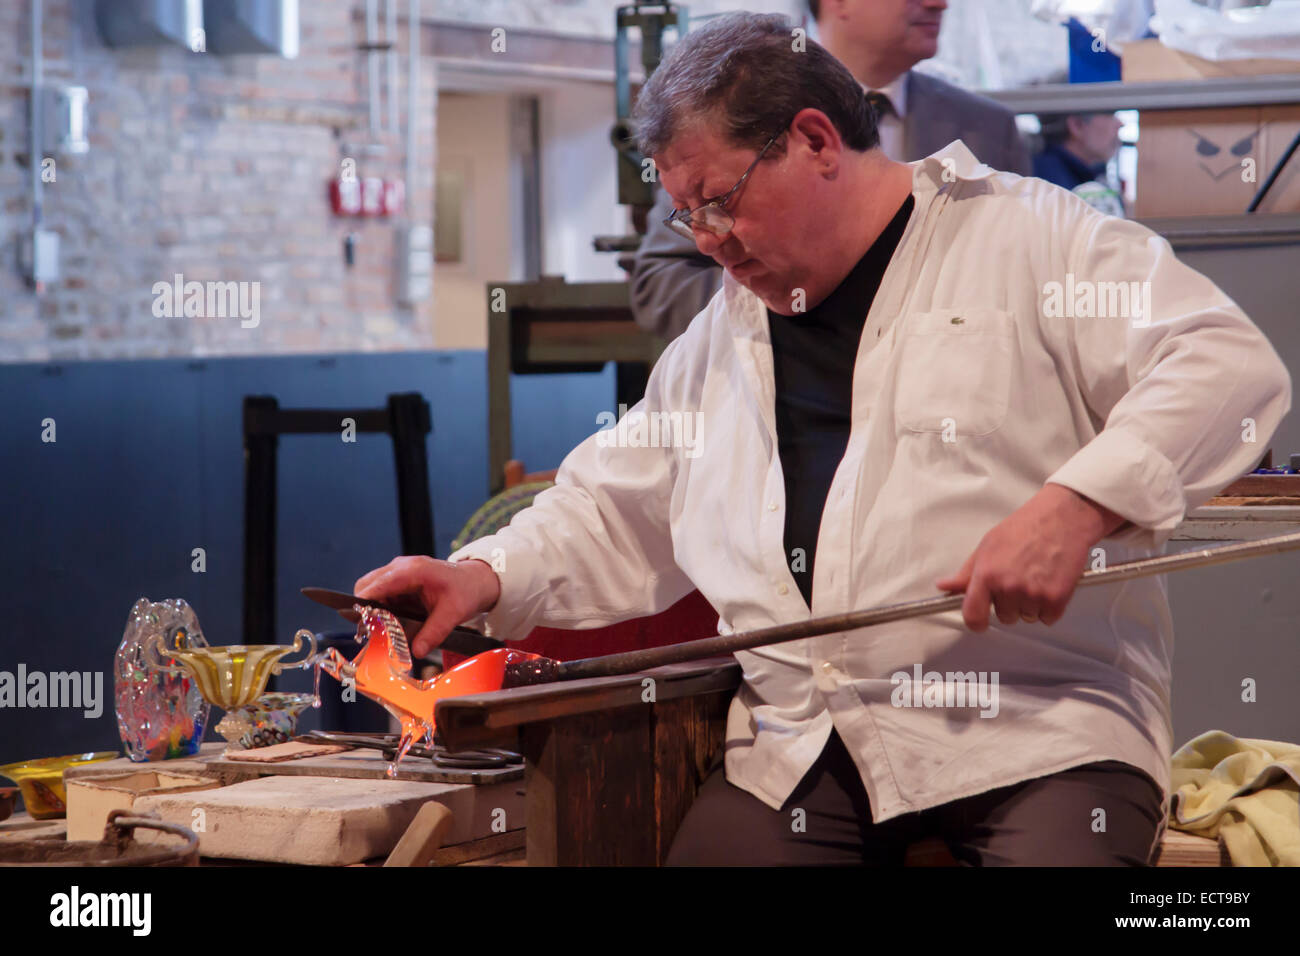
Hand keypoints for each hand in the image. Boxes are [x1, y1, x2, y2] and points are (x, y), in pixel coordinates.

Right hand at [353, 556, 501, 657]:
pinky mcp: (400, 581)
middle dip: (366, 608)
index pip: (377, 584)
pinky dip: (382, 609)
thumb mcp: (453, 614)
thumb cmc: (466, 591)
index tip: (359, 623)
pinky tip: (394, 623)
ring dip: (374, 610)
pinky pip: (382, 595)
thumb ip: (434, 632)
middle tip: (373, 631)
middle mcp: (401, 567)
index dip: (364, 603)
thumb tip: (417, 651)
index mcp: (413, 570)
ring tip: (385, 630)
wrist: (476, 581)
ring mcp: (399, 572)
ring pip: (371, 591)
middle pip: (367, 585)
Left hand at [934, 483, 1125, 630]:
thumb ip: (966, 573)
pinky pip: (1047, 618)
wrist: (1062, 517)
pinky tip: (1050, 583)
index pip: (972, 614)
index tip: (980, 622)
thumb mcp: (988, 545)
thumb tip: (945, 586)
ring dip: (1031, 604)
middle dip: (1010, 603)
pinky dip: (1050, 606)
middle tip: (1019, 578)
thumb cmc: (1026, 526)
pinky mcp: (1056, 598)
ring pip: (1027, 617)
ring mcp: (1033, 594)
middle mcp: (1008, 586)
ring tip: (1036, 576)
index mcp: (987, 574)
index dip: (976, 622)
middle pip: (1004, 616)